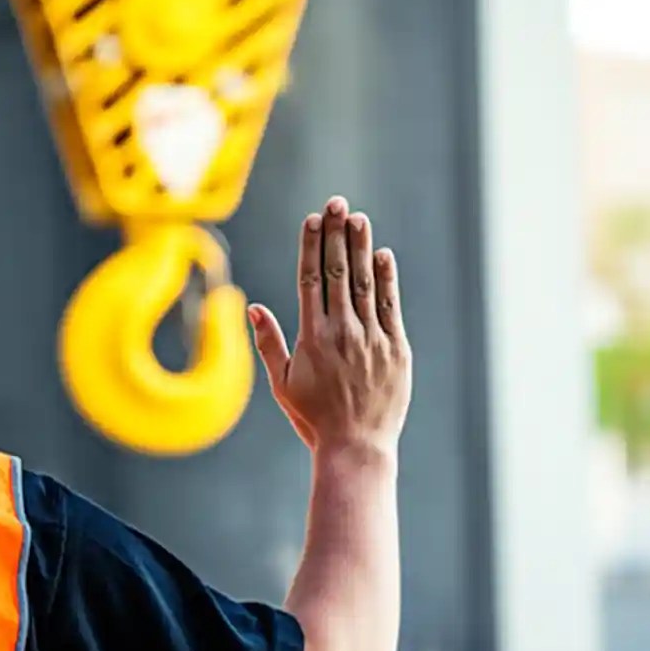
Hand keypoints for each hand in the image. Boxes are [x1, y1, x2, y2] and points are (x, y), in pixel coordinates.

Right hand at [247, 196, 411, 454]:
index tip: (311, 220)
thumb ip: (269, 342)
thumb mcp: (283, 383)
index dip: (311, 246)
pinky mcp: (396, 349)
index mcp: (313, 338)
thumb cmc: (314, 418)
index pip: (310, 280)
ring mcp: (372, 339)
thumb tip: (254, 307)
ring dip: (361, 247)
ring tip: (358, 217)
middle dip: (336, 234)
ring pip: (364, 283)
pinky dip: (386, 279)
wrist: (357, 447)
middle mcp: (343, 332)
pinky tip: (383, 255)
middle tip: (336, 203)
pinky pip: (390, 306)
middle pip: (338, 272)